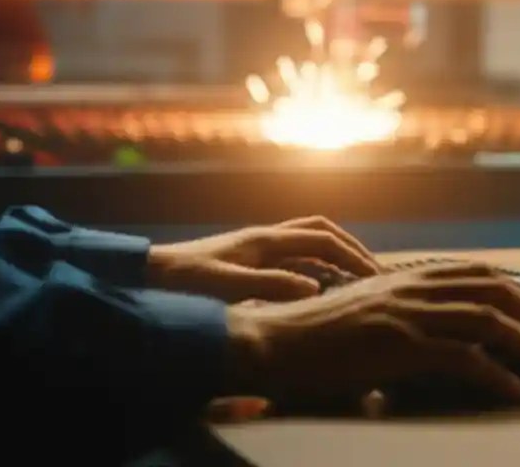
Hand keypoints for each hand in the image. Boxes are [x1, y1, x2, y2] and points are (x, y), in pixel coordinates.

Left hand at [146, 216, 381, 302]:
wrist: (145, 275)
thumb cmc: (181, 283)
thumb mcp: (226, 287)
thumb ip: (270, 286)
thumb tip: (316, 289)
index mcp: (264, 240)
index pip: (323, 241)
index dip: (352, 257)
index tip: (374, 277)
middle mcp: (264, 237)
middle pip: (321, 230)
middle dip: (350, 248)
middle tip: (373, 272)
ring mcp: (256, 246)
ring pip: (308, 240)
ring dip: (334, 254)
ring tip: (353, 278)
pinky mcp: (248, 259)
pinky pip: (294, 255)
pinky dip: (315, 266)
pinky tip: (318, 288)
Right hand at [223, 262, 519, 405]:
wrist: (275, 341)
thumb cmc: (321, 338)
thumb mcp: (375, 315)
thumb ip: (414, 319)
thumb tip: (456, 346)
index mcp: (412, 277)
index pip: (483, 275)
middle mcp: (415, 287)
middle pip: (496, 291)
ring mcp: (408, 313)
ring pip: (489, 320)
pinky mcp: (398, 344)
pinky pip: (462, 357)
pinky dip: (497, 374)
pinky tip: (516, 391)